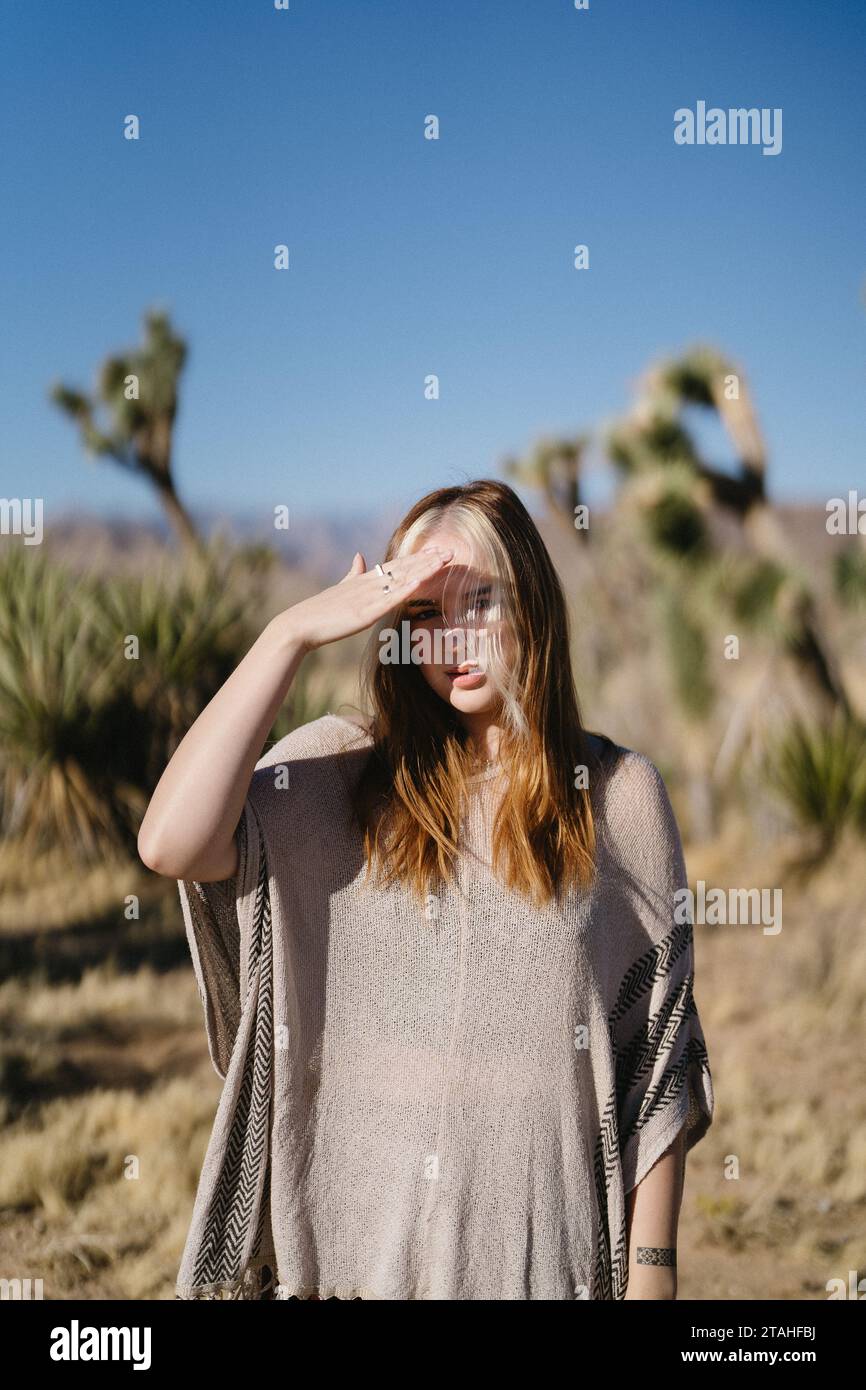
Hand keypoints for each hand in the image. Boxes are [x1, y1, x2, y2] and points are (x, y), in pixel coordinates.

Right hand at [279, 546, 453, 652]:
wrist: (299, 625)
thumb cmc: (319, 612)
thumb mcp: (340, 588)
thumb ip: (352, 573)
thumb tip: (359, 556)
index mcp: (364, 580)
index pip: (397, 565)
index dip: (419, 557)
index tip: (438, 550)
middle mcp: (368, 584)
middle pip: (404, 568)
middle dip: (428, 560)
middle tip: (452, 550)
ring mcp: (366, 598)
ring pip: (400, 580)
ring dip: (423, 569)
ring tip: (444, 560)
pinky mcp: (363, 613)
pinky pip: (387, 600)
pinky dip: (404, 590)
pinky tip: (419, 581)